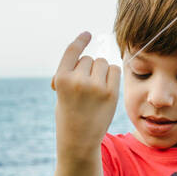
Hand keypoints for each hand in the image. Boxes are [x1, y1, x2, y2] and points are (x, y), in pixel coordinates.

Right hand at [51, 31, 120, 154]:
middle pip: (89, 59)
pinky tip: (106, 89)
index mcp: (61, 78)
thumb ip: (71, 73)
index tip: (88, 34)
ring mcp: (95, 87)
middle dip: (88, 69)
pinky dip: (112, 76)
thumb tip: (87, 54)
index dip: (80, 40)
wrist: (78, 141)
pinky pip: (115, 71)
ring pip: (102, 64)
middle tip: (85, 88)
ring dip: (101, 72)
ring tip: (94, 91)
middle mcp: (77, 80)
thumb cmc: (68, 115)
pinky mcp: (110, 94)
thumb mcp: (62, 92)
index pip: (72, 51)